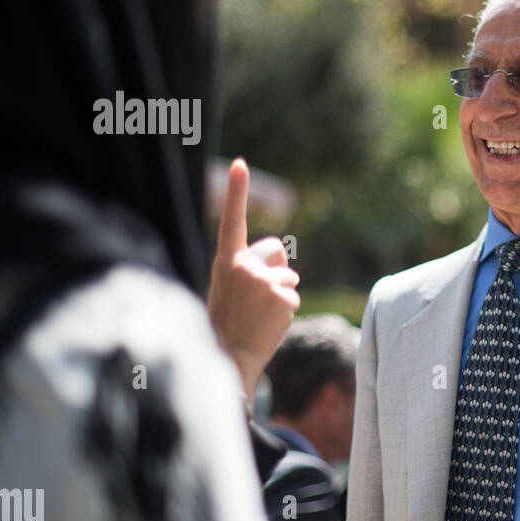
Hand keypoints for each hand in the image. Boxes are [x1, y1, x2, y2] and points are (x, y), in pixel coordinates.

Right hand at [207, 158, 299, 399]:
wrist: (228, 357)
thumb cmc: (229, 325)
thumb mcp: (229, 289)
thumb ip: (248, 269)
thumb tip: (285, 264)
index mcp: (225, 260)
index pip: (232, 220)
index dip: (236, 190)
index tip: (240, 163)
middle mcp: (242, 264)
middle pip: (277, 249)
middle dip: (278, 267)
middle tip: (258, 299)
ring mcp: (262, 279)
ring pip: (289, 276)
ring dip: (283, 293)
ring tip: (260, 315)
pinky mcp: (281, 294)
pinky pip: (294, 296)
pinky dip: (287, 310)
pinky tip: (269, 323)